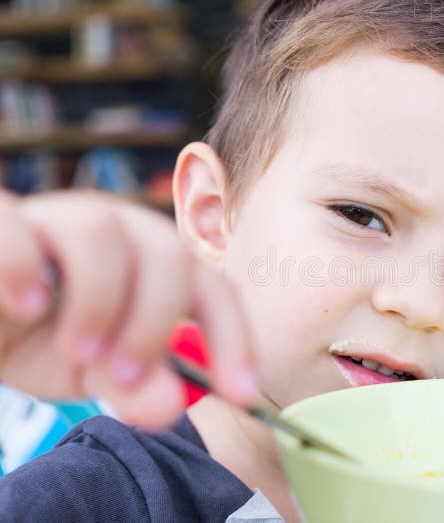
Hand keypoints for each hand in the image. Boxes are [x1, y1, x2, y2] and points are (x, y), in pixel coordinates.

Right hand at [0, 189, 258, 427]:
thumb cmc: (45, 339)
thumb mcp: (95, 371)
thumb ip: (135, 386)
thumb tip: (172, 407)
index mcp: (155, 264)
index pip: (214, 290)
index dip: (233, 338)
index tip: (239, 393)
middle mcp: (118, 230)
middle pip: (168, 253)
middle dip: (155, 323)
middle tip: (125, 376)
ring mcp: (59, 218)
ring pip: (101, 231)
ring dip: (98, 301)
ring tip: (76, 350)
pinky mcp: (1, 220)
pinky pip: (15, 224)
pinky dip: (23, 266)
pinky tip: (27, 307)